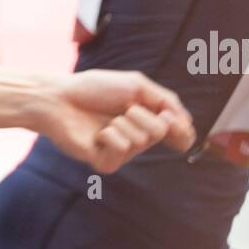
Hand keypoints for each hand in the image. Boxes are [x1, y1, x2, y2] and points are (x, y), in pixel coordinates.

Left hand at [31, 68, 195, 173]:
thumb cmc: (94, 89)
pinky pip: (122, 148)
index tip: (175, 121)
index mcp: (145, 120)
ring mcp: (122, 153)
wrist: (59, 97)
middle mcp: (137, 139)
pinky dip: (110, 134)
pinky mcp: (106, 163)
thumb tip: (188, 123)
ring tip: (105, 120)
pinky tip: (97, 134)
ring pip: (142, 139)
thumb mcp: (136, 86)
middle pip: (160, 131)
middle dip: (142, 113)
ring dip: (122, 121)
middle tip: (123, 108)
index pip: (175, 133)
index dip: (180, 130)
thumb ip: (165, 101)